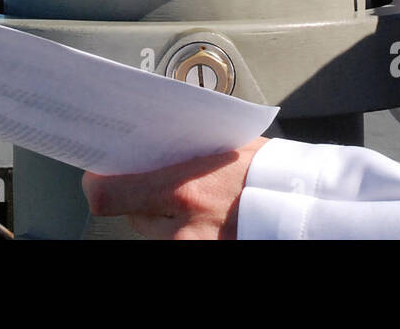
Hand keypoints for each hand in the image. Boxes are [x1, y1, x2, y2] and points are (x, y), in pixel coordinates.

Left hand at [82, 137, 270, 238]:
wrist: (303, 203)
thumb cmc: (266, 170)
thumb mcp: (216, 145)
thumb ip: (175, 149)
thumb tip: (141, 142)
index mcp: (184, 190)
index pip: (106, 196)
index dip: (97, 184)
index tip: (99, 172)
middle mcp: (182, 228)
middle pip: (130, 216)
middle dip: (138, 197)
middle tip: (157, 179)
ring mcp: (191, 248)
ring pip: (151, 233)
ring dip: (159, 217)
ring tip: (192, 198)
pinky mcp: (201, 256)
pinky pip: (172, 242)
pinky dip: (179, 230)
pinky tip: (201, 216)